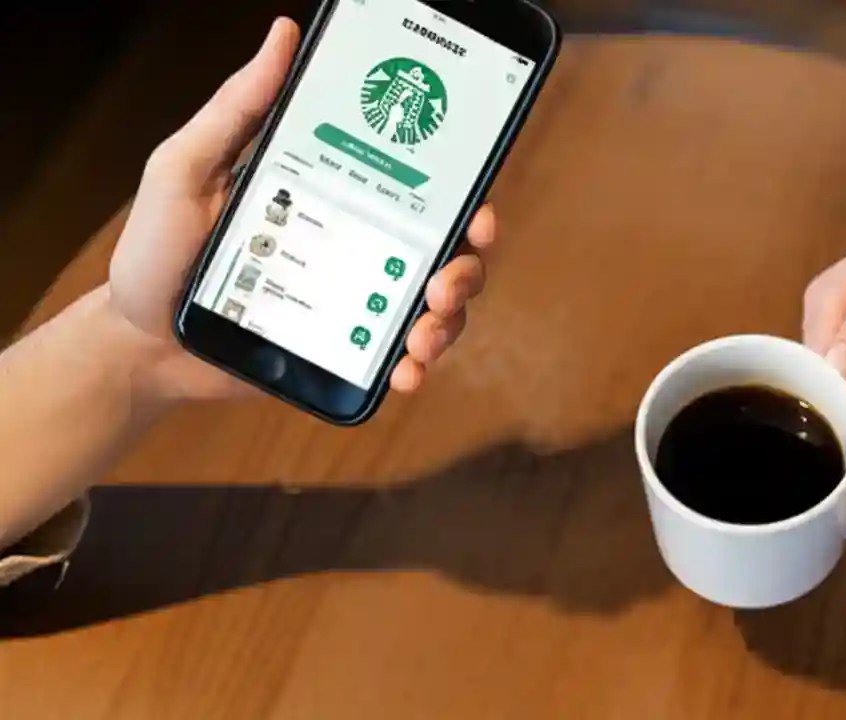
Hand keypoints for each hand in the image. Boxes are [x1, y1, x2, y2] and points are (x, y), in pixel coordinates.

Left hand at [108, 18, 494, 400]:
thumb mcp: (186, 168)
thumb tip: (283, 34)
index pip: (419, 188)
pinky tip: (405, 373)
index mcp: (337, 196)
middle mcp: (358, 245)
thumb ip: (236, 108)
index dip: (464, 198)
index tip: (477, 211)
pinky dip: (416, 367)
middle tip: (444, 284)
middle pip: (445, 251)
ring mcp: (355, 301)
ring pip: (435, 307)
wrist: (139, 342)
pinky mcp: (345, 351)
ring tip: (420, 339)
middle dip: (465, 269)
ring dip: (446, 322)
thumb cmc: (157, 251)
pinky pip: (398, 357)